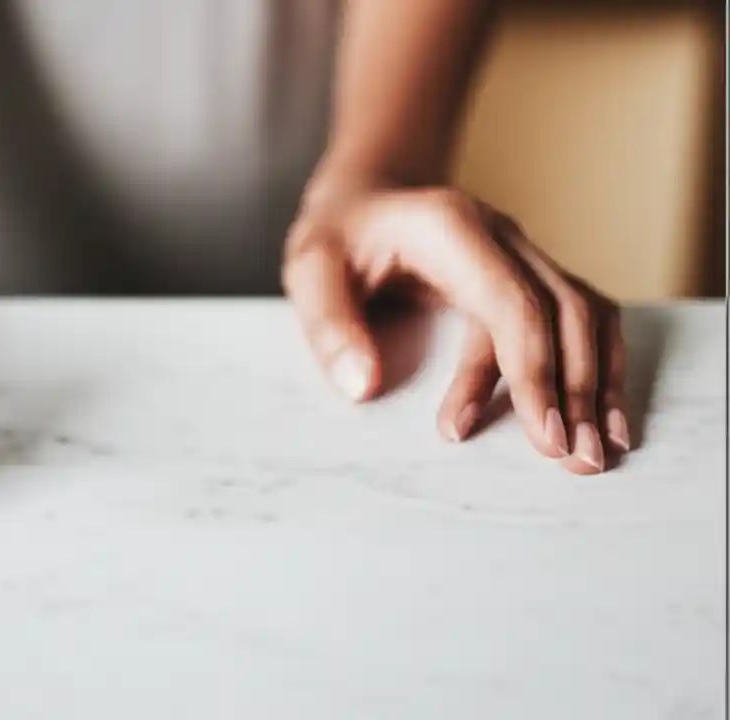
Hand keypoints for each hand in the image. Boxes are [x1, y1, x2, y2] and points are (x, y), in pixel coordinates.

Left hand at [282, 184, 626, 474]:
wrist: (364, 194)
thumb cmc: (337, 235)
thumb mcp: (309, 270)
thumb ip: (329, 324)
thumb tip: (362, 387)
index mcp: (450, 229)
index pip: (512, 303)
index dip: (533, 371)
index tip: (542, 435)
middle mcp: (501, 235)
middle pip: (564, 312)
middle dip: (575, 391)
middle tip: (576, 463)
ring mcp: (523, 253)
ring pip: (585, 315)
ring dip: (596, 384)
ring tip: (597, 453)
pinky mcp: (530, 275)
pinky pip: (579, 318)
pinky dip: (594, 366)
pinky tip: (598, 417)